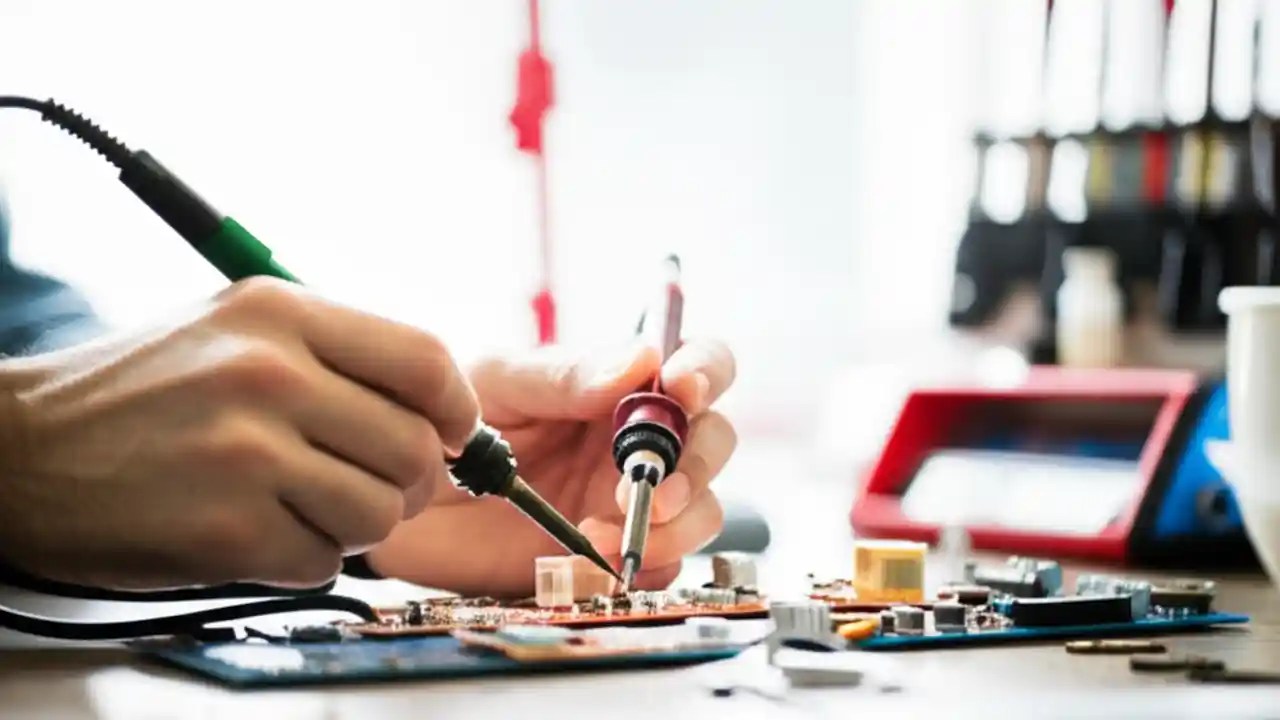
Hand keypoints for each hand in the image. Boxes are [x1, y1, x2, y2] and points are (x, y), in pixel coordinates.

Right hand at [0, 277, 477, 589]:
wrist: (20, 450)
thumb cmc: (141, 391)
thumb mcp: (235, 329)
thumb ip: (338, 355)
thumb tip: (443, 406)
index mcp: (280, 312)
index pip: (424, 360)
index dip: (457, 407)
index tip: (453, 431)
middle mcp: (269, 375)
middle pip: (416, 446)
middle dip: (413, 480)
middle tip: (378, 485)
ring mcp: (247, 454)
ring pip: (382, 513)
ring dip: (357, 524)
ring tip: (306, 506)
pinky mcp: (227, 530)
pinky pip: (325, 563)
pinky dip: (304, 558)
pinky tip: (259, 533)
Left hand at [366, 339, 736, 597]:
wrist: (399, 496)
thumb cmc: (450, 420)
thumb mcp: (498, 383)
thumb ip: (566, 375)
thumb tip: (642, 360)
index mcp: (620, 387)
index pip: (697, 366)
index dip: (705, 373)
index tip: (681, 390)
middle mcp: (637, 442)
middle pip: (715, 442)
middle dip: (694, 465)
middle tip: (646, 489)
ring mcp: (629, 503)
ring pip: (703, 511)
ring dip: (672, 525)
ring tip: (603, 534)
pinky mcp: (612, 560)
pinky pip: (660, 569)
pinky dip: (640, 568)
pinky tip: (591, 563)